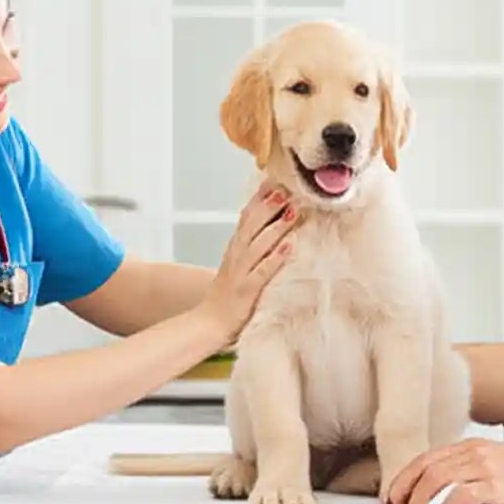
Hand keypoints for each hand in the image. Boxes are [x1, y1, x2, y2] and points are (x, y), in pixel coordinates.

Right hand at [197, 179, 298, 341]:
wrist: (208, 323)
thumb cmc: (227, 295)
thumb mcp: (238, 264)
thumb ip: (251, 245)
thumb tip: (270, 226)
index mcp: (235, 247)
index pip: (247, 216)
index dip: (260, 197)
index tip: (275, 180)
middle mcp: (237, 255)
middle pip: (252, 224)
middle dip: (269, 205)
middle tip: (287, 189)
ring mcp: (241, 272)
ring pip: (259, 244)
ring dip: (277, 226)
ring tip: (294, 211)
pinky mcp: (247, 290)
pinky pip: (263, 271)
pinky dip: (276, 257)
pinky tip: (290, 246)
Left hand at [385, 438, 503, 503]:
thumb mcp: (496, 462)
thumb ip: (469, 471)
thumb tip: (441, 491)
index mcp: (473, 446)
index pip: (428, 457)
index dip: (406, 475)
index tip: (395, 491)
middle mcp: (476, 452)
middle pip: (428, 465)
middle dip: (405, 486)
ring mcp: (486, 468)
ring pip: (439, 477)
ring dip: (419, 495)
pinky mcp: (498, 486)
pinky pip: (462, 492)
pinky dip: (443, 501)